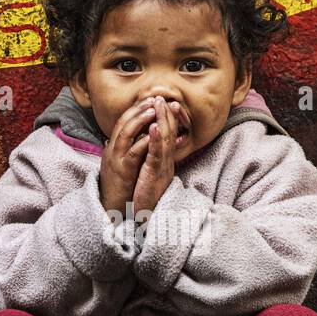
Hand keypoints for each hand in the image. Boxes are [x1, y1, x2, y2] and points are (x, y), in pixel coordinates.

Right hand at [99, 98, 156, 214]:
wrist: (111, 207)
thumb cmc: (119, 186)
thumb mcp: (120, 163)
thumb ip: (124, 149)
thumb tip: (127, 137)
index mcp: (112, 146)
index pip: (122, 121)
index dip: (135, 109)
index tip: (148, 100)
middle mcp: (111, 149)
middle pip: (123, 122)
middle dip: (139, 109)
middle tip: (153, 99)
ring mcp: (115, 158)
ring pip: (126, 133)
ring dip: (140, 120)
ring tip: (154, 111)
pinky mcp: (122, 170)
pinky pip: (133, 152)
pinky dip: (143, 141)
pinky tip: (154, 134)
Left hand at [132, 96, 179, 215]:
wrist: (149, 218)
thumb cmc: (148, 199)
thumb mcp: (150, 176)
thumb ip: (151, 162)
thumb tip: (147, 151)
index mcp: (164, 162)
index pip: (168, 136)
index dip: (168, 119)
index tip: (166, 104)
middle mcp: (166, 162)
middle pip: (169, 133)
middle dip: (166, 114)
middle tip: (163, 97)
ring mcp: (162, 167)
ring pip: (164, 140)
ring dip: (162, 120)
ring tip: (159, 103)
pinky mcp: (154, 174)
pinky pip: (156, 154)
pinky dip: (154, 139)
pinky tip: (152, 126)